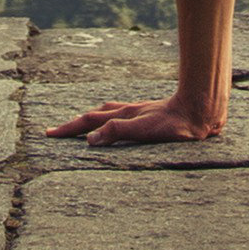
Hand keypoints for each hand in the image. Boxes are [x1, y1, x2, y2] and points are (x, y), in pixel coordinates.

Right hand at [44, 93, 225, 146]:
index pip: (88, 122)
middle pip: (94, 115)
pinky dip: (109, 119)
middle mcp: (128, 111)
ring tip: (82, 124)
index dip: (68, 128)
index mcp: (123, 116)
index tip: (49, 134)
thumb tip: (89, 139)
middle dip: (74, 124)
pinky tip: (118, 123)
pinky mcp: (150, 116)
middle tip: (57, 131)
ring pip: (108, 113)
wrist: (199, 110)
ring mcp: (138, 112)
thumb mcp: (143, 130)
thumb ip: (116, 132)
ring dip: (91, 119)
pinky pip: (121, 116)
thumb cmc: (174, 124)